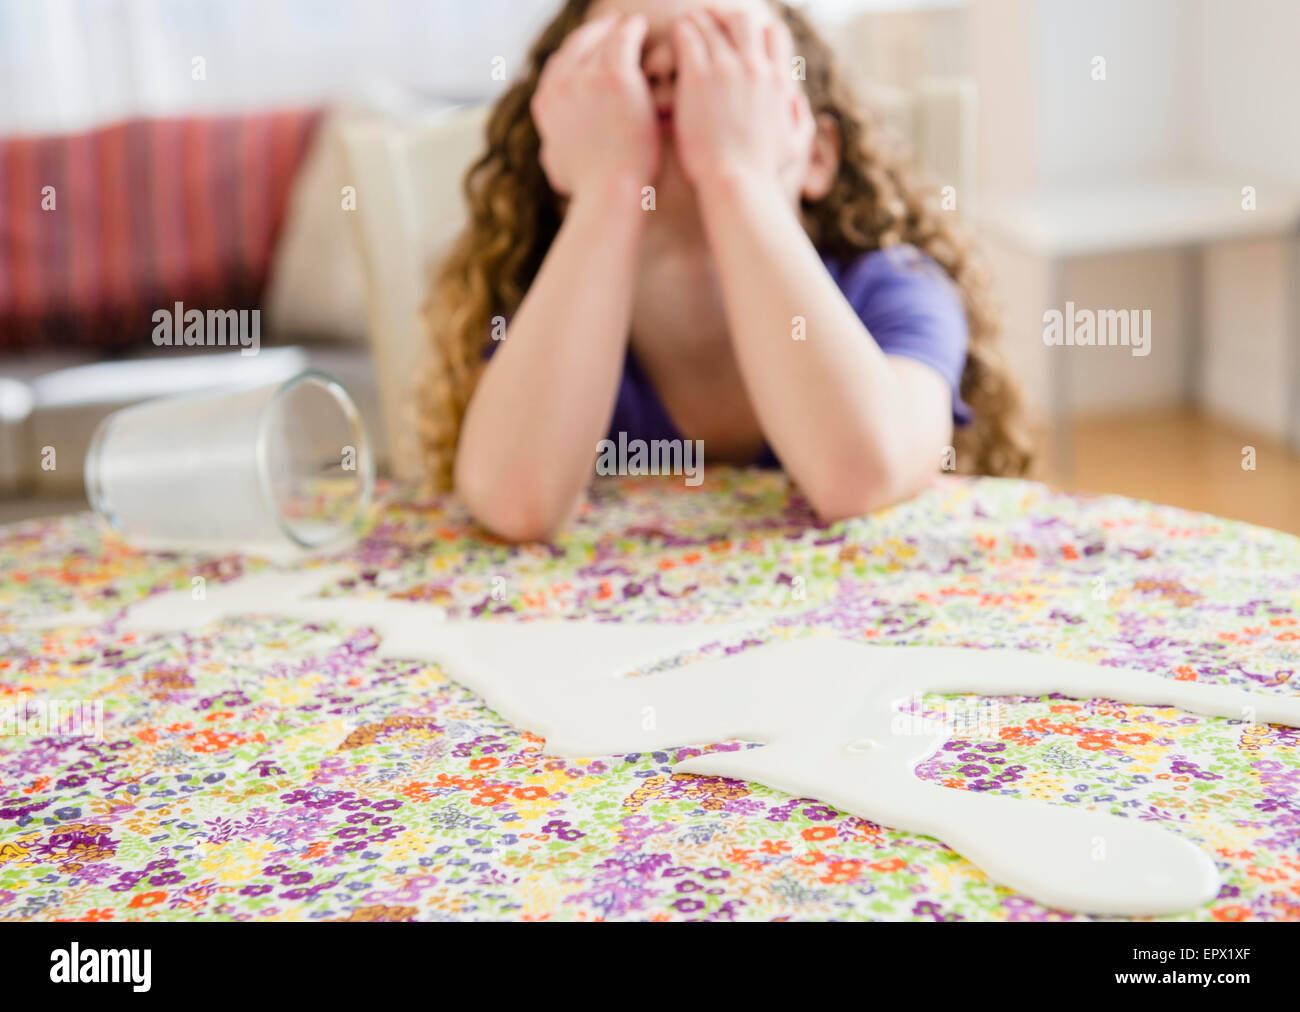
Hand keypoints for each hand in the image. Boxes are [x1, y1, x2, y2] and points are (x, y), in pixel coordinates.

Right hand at [531, 13, 658, 200]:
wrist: (610, 193)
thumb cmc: (591, 189)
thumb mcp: (558, 169)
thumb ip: (553, 149)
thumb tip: (549, 145)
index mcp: (545, 104)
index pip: (558, 65)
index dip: (576, 54)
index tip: (591, 49)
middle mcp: (560, 85)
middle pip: (578, 46)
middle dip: (594, 33)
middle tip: (612, 27)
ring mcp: (586, 78)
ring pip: (602, 40)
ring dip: (615, 28)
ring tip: (630, 25)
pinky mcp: (615, 75)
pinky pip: (624, 39)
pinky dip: (632, 29)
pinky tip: (641, 26)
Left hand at [671, 8, 813, 195]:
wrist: (736, 183)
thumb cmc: (763, 173)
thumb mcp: (793, 146)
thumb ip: (800, 120)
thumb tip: (798, 101)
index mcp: (778, 80)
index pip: (774, 35)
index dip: (757, 32)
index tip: (741, 39)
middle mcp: (755, 67)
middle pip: (744, 19)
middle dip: (726, 17)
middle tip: (711, 22)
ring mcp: (726, 68)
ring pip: (711, 23)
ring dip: (699, 20)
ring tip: (688, 24)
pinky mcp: (698, 76)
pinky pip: (687, 36)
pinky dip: (681, 31)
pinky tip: (675, 37)